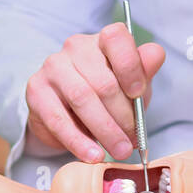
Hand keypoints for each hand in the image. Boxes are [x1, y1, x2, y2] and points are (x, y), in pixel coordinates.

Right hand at [23, 23, 164, 161]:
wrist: (67, 112)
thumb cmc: (106, 96)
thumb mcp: (131, 85)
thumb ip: (144, 71)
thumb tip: (156, 55)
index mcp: (102, 40)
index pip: (116, 37)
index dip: (131, 66)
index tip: (139, 94)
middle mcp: (76, 48)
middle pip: (103, 80)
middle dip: (123, 116)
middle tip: (133, 141)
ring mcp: (53, 67)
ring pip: (82, 98)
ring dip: (104, 130)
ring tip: (119, 150)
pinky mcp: (36, 90)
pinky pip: (58, 119)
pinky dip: (78, 141)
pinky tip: (92, 154)